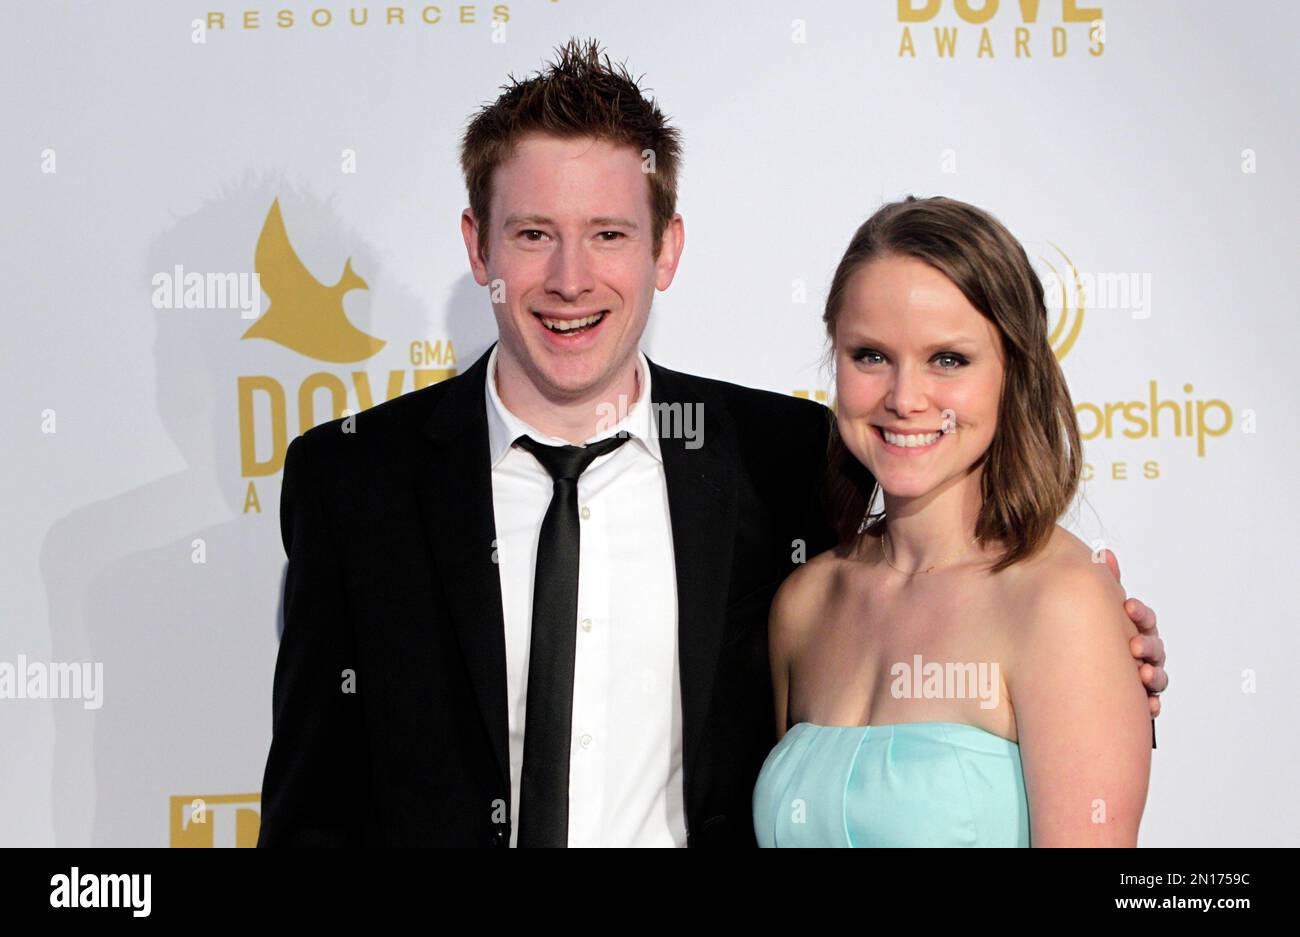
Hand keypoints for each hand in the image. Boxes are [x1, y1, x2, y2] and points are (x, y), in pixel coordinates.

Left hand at [1099, 549, 1167, 716]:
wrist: (1075, 680)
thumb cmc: (1094, 638)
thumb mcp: (1099, 611)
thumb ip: (1105, 585)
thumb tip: (1104, 553)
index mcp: (1133, 629)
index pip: (1144, 619)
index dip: (1140, 613)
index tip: (1128, 607)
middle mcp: (1142, 653)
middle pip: (1155, 647)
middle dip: (1148, 646)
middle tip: (1134, 647)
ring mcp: (1143, 676)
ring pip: (1157, 676)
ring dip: (1155, 675)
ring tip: (1145, 675)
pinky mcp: (1136, 701)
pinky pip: (1150, 705)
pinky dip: (1151, 705)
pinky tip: (1149, 707)